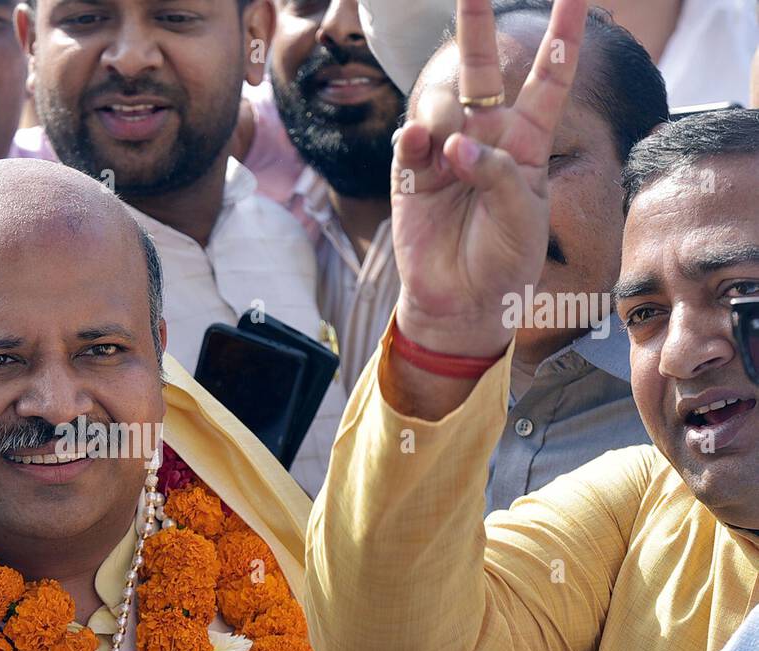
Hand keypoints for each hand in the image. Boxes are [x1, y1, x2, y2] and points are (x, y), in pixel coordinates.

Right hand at [391, 0, 587, 356]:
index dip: (561, 37)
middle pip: (483, 72)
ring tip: (450, 156)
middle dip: (478, 27)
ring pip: (441, 104)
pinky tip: (422, 149)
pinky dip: (415, 140)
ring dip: (443, 109)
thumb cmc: (506, 261)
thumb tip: (455, 144)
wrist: (463, 302)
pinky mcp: (411, 177)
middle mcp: (486, 140)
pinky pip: (410, 141)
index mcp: (527, 144)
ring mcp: (445, 156)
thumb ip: (497, 174)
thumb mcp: (523, 218)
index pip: (549, 79)